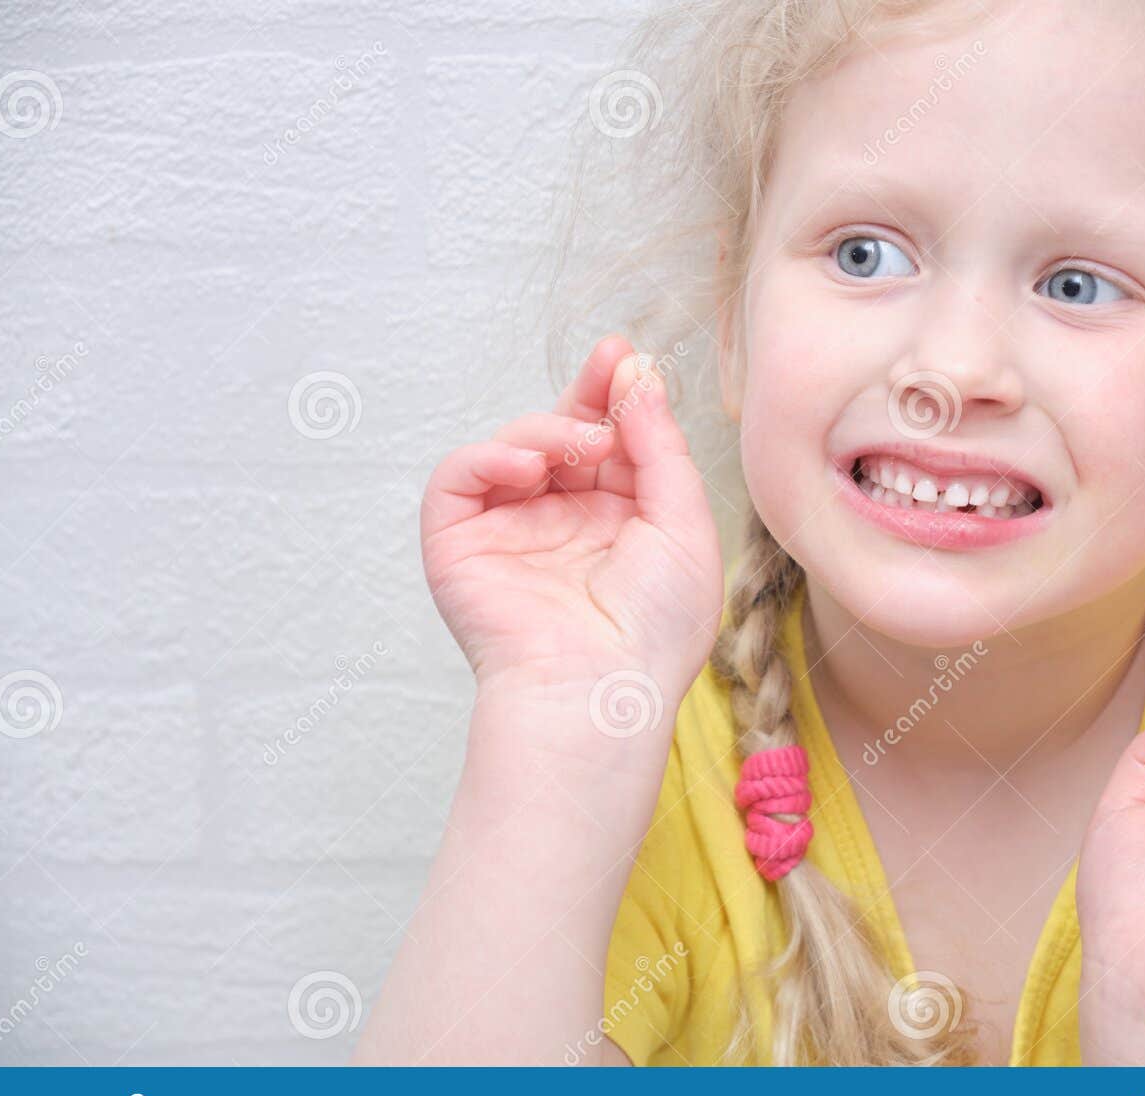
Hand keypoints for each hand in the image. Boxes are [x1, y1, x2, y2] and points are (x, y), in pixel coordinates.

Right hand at [420, 336, 723, 700]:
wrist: (601, 689)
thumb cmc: (654, 628)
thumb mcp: (684, 524)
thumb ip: (660, 446)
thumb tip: (637, 377)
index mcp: (621, 521)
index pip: (613, 442)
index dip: (618, 396)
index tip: (627, 357)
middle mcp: (564, 522)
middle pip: (564, 433)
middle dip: (586, 394)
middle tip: (608, 363)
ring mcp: (510, 532)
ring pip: (514, 444)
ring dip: (549, 427)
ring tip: (582, 444)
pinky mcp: (459, 544)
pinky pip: (459, 476)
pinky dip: (489, 455)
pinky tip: (529, 463)